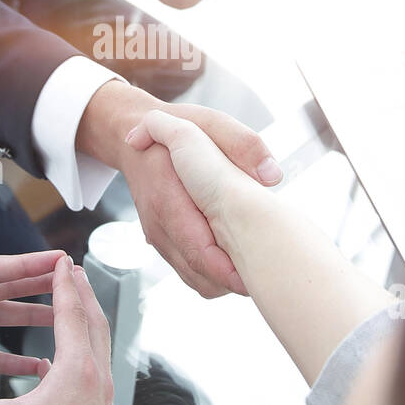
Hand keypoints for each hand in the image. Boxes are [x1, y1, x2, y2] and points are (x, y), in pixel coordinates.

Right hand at [0, 254, 113, 404]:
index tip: (62, 259)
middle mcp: (97, 378)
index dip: (64, 283)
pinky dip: (88, 347)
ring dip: (88, 318)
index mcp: (73, 372)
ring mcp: (105, 397)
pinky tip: (65, 358)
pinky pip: (100, 366)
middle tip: (72, 270)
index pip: (70, 313)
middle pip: (94, 321)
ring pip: (102, 344)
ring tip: (75, 303)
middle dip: (82, 292)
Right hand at [77, 82, 281, 299]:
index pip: (198, 247)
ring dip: (226, 282)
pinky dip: (214, 276)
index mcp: (169, 195)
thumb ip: (242, 143)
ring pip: (195, 280)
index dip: (227, 268)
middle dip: (233, 281)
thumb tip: (271, 175)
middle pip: (198, 272)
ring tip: (254, 269)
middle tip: (265, 275)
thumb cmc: (176, 130)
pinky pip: (190, 273)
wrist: (133, 138)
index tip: (255, 272)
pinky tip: (235, 261)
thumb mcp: (210, 122)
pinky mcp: (163, 244)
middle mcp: (159, 222)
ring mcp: (158, 237)